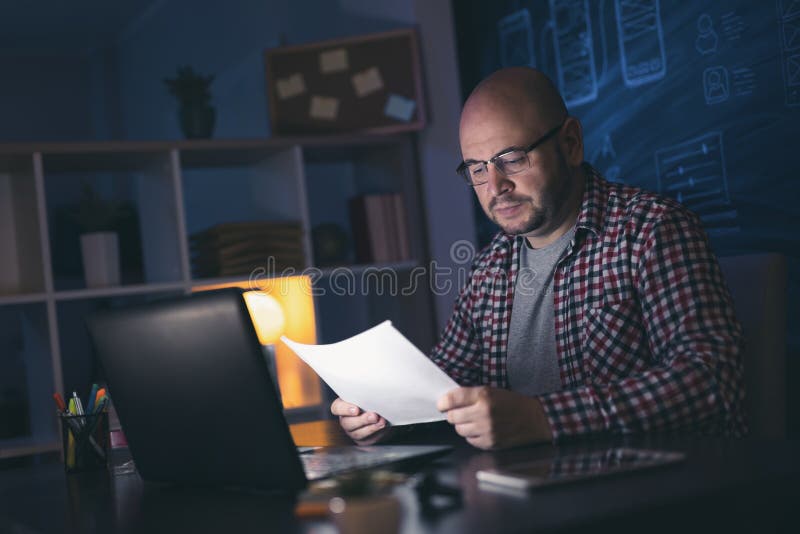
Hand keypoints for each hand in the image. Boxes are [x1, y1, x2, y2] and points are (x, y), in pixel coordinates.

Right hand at [330, 398, 389, 444]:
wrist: (381, 412)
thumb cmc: (370, 399)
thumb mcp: (366, 394)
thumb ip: (366, 394)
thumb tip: (373, 392)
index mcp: (342, 406)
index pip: (337, 408)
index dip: (344, 409)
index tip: (356, 409)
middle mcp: (345, 420)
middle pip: (347, 423)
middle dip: (362, 420)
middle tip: (374, 416)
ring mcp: (352, 431)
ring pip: (357, 433)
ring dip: (371, 427)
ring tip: (381, 421)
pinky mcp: (362, 440)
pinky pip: (367, 439)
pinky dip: (376, 432)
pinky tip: (382, 426)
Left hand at [436, 386, 552, 449]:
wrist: (536, 419)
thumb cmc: (515, 403)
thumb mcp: (493, 390)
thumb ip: (471, 395)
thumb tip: (448, 401)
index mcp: (484, 395)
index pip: (452, 399)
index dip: (443, 402)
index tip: (442, 404)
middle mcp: (484, 412)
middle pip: (452, 416)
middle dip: (454, 414)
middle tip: (461, 412)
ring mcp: (486, 430)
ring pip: (459, 429)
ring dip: (462, 425)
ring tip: (474, 421)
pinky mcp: (490, 443)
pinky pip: (469, 440)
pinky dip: (472, 435)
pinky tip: (481, 430)